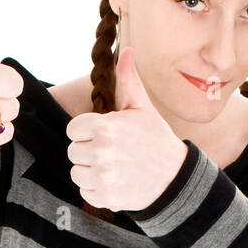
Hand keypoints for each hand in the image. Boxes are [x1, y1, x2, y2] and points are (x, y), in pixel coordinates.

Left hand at [65, 47, 187, 211]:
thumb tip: (126, 50)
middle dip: (88, 150)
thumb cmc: (155, 139)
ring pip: (76, 172)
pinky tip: (113, 181)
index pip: (72, 129)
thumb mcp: (142, 108)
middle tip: (110, 151)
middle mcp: (102, 153)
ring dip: (89, 171)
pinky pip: (84, 192)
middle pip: (73, 151)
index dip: (86, 131)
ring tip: (111, 167)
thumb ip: (127, 80)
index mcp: (106, 127)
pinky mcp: (105, 198)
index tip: (102, 134)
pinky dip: (95, 189)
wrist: (174, 177)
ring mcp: (103, 177)